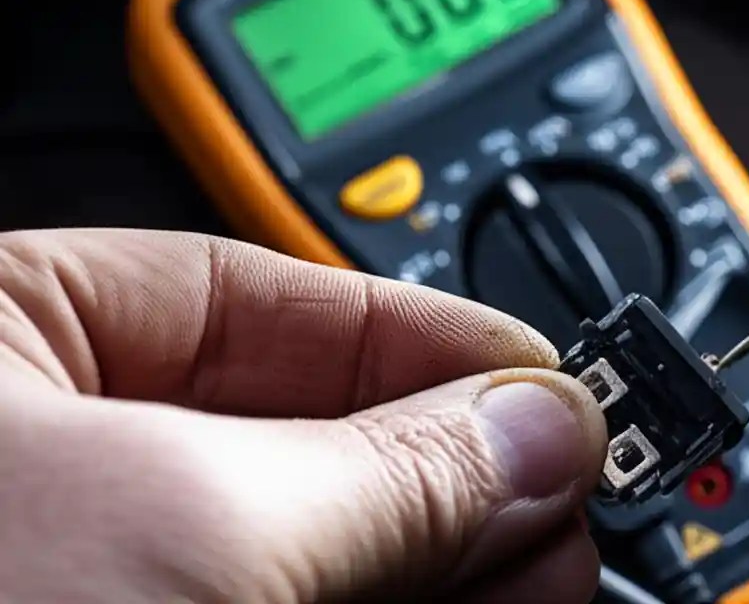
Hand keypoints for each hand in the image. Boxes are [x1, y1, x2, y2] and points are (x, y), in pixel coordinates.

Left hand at [0, 230, 605, 602]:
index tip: (545, 385)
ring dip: (450, 555)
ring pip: (319, 543)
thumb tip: (532, 426)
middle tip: (565, 488)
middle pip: (310, 431)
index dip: (425, 340)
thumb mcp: (188, 532)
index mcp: (3, 343)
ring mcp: (97, 573)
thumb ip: (386, 470)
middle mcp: (49, 460)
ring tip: (548, 568)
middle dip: (455, 463)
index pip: (262, 303)